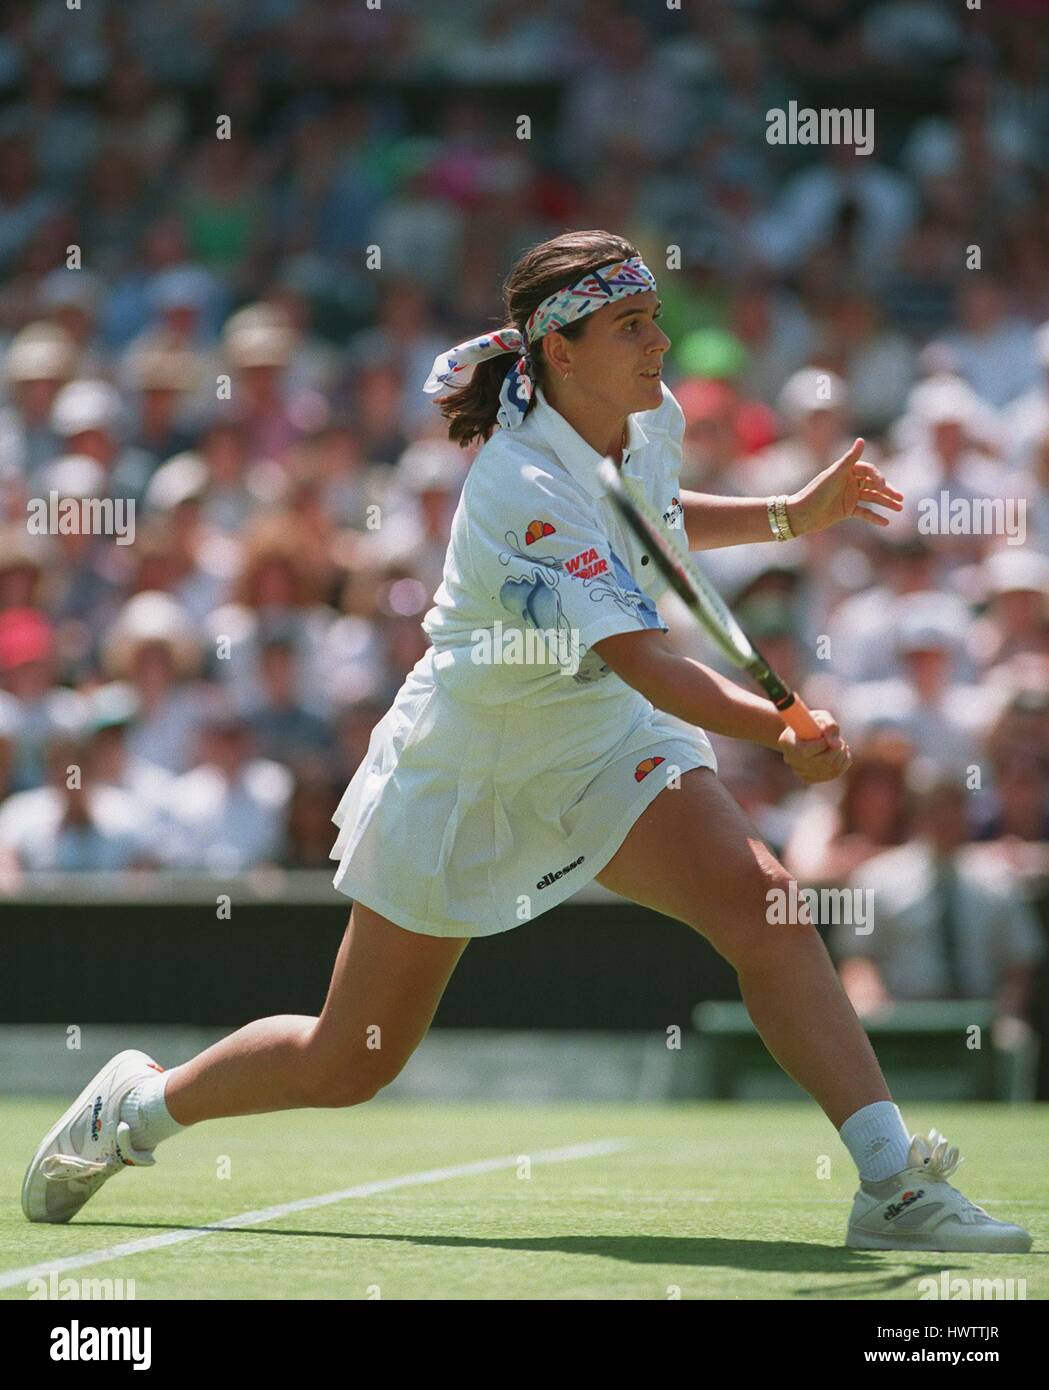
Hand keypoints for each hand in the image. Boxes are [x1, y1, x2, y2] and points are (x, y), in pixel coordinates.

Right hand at [778, 709, 851, 782]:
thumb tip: (836, 745)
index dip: (822, 743)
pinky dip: (843, 761)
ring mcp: (800, 772)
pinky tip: (840, 752)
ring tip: (839, 744)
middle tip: (839, 740)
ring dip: (842, 753)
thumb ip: (829, 726)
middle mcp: (791, 760)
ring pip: (832, 768)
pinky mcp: (812, 778)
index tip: (826, 736)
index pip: (805, 752)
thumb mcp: (821, 717)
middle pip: (823, 761)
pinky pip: (836, 772)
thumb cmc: (812, 723)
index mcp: (786, 742)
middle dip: (837, 749)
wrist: (803, 734)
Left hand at [788, 438, 902, 535]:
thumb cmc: (816, 492)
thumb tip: (862, 440)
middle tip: (901, 498)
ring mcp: (850, 496)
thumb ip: (850, 459)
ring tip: (900, 508)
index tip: (882, 485)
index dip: (878, 477)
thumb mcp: (835, 475)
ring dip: (886, 503)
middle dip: (888, 491)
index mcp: (847, 471)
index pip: (869, 471)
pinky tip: (886, 522)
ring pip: (873, 498)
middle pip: (874, 485)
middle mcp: (850, 482)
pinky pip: (865, 513)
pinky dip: (875, 517)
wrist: (802, 514)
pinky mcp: (848, 510)